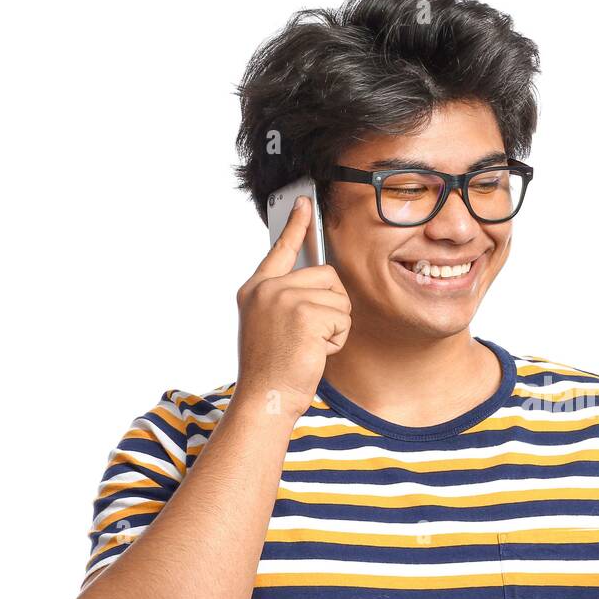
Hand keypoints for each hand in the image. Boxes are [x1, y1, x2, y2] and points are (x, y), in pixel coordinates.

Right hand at [234, 196, 351, 419]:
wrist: (266, 396)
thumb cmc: (272, 368)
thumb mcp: (268, 324)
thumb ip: (285, 299)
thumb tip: (320, 280)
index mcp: (256, 289)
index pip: (280, 248)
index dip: (296, 225)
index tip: (305, 201)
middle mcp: (268, 289)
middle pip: (327, 276)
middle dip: (331, 308)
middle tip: (309, 335)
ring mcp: (285, 299)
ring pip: (339, 299)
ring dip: (335, 327)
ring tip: (309, 346)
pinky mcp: (306, 313)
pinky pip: (343, 319)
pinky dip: (337, 341)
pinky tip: (314, 353)